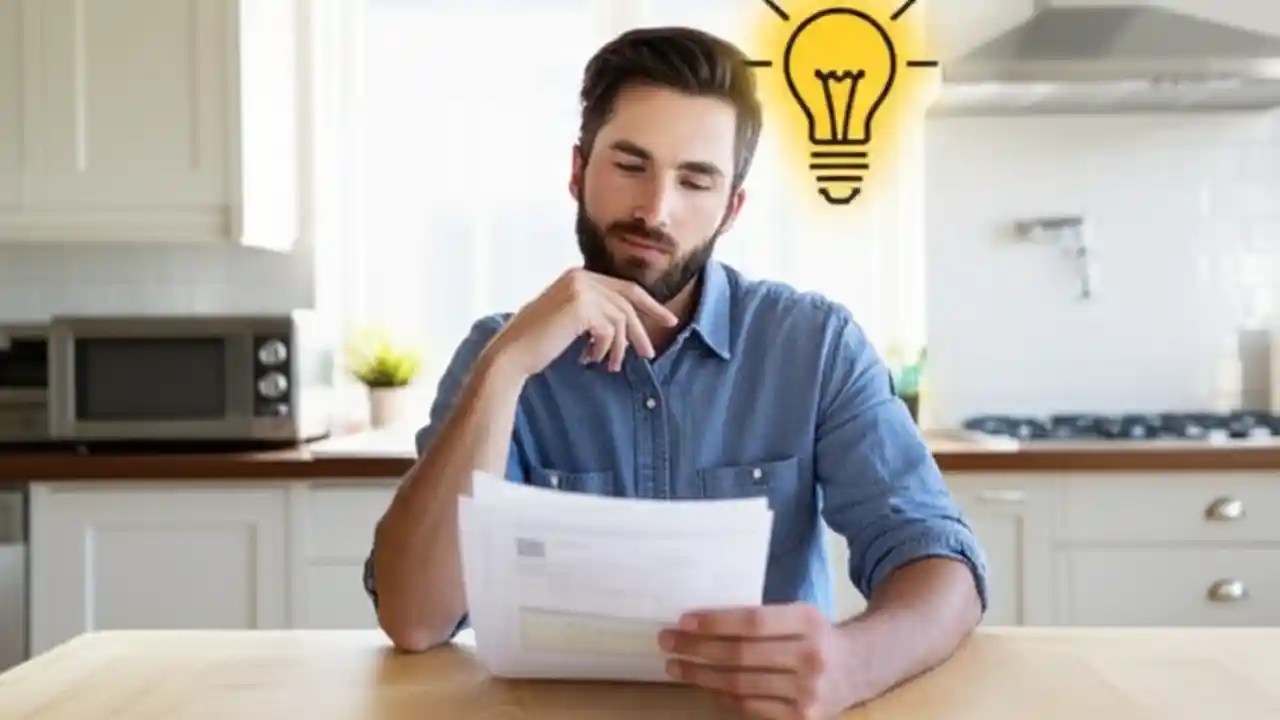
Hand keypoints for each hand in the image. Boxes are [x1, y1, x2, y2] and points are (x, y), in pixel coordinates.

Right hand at [487, 268, 677, 377]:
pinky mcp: (581, 307)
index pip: (624, 288)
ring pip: (620, 319)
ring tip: (610, 366)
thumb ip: (595, 313)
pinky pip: (609, 331)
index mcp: (578, 275)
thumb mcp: (569, 320)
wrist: (511, 353)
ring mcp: (581, 289)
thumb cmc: (538, 342)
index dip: (650, 305)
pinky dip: (603, 349)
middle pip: (628, 302)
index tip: (668, 321)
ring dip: (618, 348)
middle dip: (641, 330)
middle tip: (650, 354)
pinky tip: (589, 360)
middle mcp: (580, 276)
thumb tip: (626, 325)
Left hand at [659, 604, 863, 719]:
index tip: (683, 620)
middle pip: (741, 655)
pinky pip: (749, 708)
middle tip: (667, 641)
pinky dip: (721, 696)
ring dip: (700, 675)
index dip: (715, 622)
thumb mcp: (799, 615)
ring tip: (675, 666)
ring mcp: (808, 693)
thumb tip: (700, 622)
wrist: (860, 668)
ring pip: (740, 685)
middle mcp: (811, 657)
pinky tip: (704, 686)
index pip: (753, 622)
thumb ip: (761, 618)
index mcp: (808, 621)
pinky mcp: (802, 719)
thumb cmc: (816, 636)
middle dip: (697, 649)